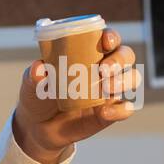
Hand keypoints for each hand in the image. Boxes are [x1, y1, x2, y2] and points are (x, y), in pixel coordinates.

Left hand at [12, 26, 140, 163]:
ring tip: (106, 88)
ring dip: (124, 81)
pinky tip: (104, 112)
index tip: (106, 41)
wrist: (37, 126)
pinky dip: (120, 110)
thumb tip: (39, 68)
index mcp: (88, 52)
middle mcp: (104, 68)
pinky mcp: (111, 112)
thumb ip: (34, 76)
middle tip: (104, 69)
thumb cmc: (38, 94)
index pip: (107, 38)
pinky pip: (125, 109)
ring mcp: (110, 90)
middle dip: (120, 59)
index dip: (111, 36)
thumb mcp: (31, 83)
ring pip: (132, 78)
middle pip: (126, 55)